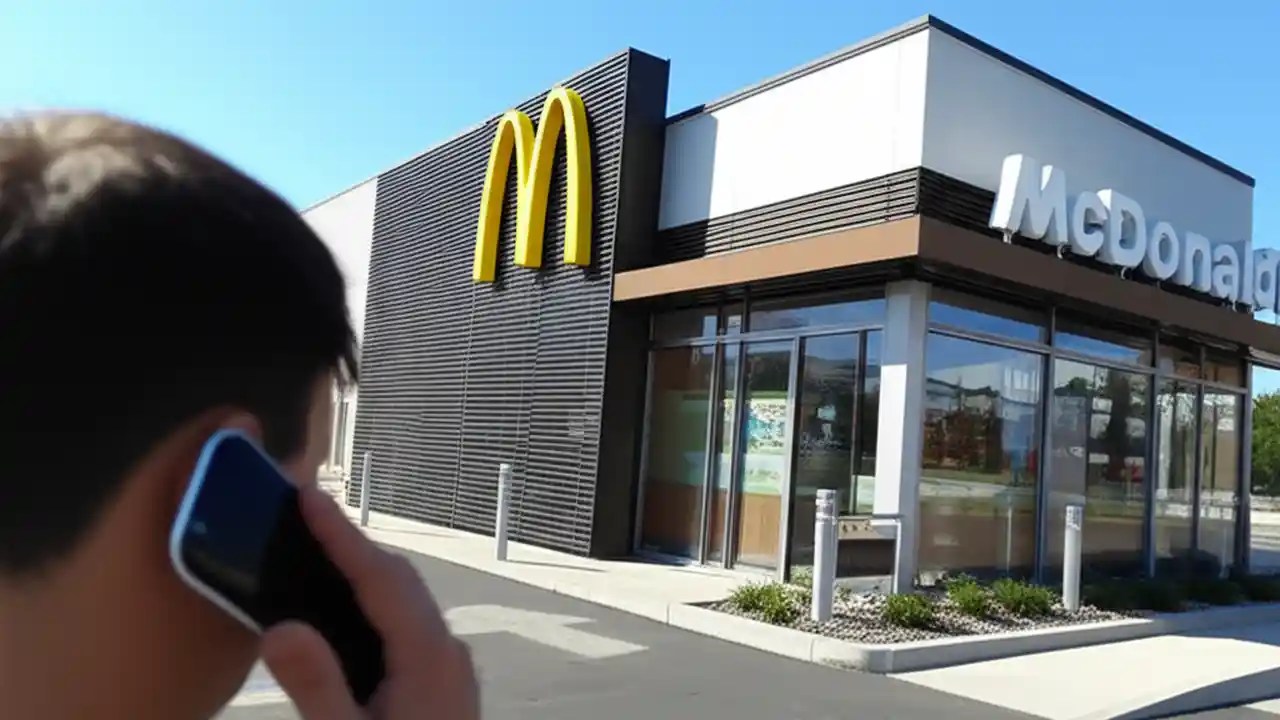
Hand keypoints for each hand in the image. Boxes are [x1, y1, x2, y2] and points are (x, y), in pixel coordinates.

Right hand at [260, 485, 479, 718]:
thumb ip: (318, 687)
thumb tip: (279, 628)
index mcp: (429, 657)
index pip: (381, 577)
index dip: (342, 534)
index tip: (309, 495)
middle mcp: (449, 652)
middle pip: (399, 581)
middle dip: (352, 545)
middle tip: (302, 515)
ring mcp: (453, 668)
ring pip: (408, 602)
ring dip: (365, 574)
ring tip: (316, 553)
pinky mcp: (446, 685)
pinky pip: (411, 625)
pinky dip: (377, 605)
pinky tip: (347, 614)